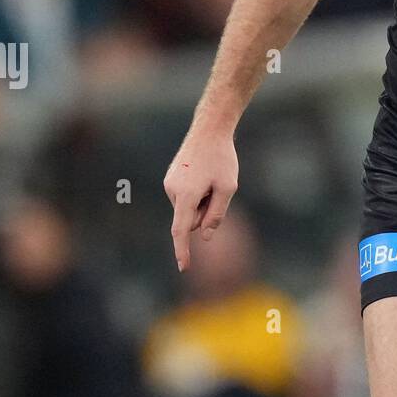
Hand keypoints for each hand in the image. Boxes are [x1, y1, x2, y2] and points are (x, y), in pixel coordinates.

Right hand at [163, 124, 238, 271]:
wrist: (209, 129)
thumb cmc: (222, 158)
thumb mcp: (227, 187)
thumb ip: (216, 214)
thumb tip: (203, 236)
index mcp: (186, 194)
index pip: (181, 230)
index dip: (182, 250)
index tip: (184, 267)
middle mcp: (172, 190)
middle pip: (190, 219)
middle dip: (204, 212)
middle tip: (216, 187)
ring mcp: (169, 184)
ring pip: (188, 208)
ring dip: (201, 200)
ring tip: (209, 176)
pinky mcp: (170, 178)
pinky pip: (185, 197)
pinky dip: (196, 193)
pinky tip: (203, 173)